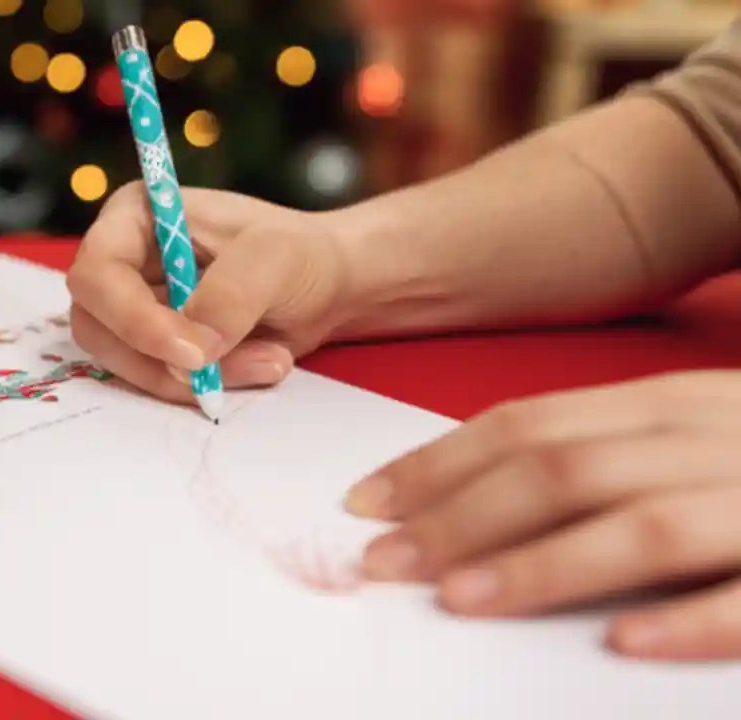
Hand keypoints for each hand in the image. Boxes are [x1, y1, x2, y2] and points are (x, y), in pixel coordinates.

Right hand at [66, 184, 352, 403]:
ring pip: (125, 363)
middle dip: (161, 359)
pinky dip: (205, 387)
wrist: (327, 288)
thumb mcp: (277, 259)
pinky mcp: (153, 349)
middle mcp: (121, 263)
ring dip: (193, 378)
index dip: (131, 318)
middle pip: (97, 326)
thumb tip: (194, 348)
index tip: (193, 353)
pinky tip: (260, 365)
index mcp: (134, 217)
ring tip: (269, 360)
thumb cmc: (301, 253)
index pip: (97, 272)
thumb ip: (233, 295)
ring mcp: (133, 309)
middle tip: (223, 369)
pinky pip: (156, 381)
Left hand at [346, 370, 740, 660]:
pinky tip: (622, 641)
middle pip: (565, 471)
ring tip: (459, 599)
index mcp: (671, 404)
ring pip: (644, 526)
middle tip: (383, 562)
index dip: (438, 464)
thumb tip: (475, 498)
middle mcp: (711, 438)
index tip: (366, 502)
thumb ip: (603, 452)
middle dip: (459, 517)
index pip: (531, 426)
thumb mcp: (693, 429)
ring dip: (542, 565)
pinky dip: (689, 620)